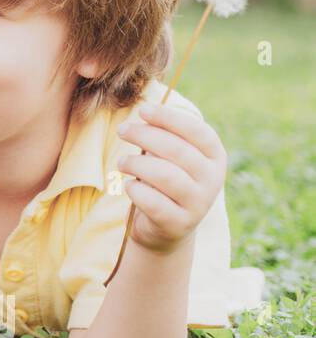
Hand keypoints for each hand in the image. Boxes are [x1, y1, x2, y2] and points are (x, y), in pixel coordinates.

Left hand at [117, 103, 227, 252]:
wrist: (165, 227)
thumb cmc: (164, 180)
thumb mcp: (170, 156)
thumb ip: (165, 135)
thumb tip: (144, 109)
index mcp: (215, 157)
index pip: (198, 131)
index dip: (169, 118)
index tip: (143, 110)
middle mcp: (213, 180)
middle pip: (177, 150)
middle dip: (144, 135)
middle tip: (122, 130)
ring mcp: (199, 204)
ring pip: (164, 175)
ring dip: (136, 163)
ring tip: (122, 161)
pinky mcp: (179, 223)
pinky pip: (152, 201)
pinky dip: (134, 190)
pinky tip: (128, 186)